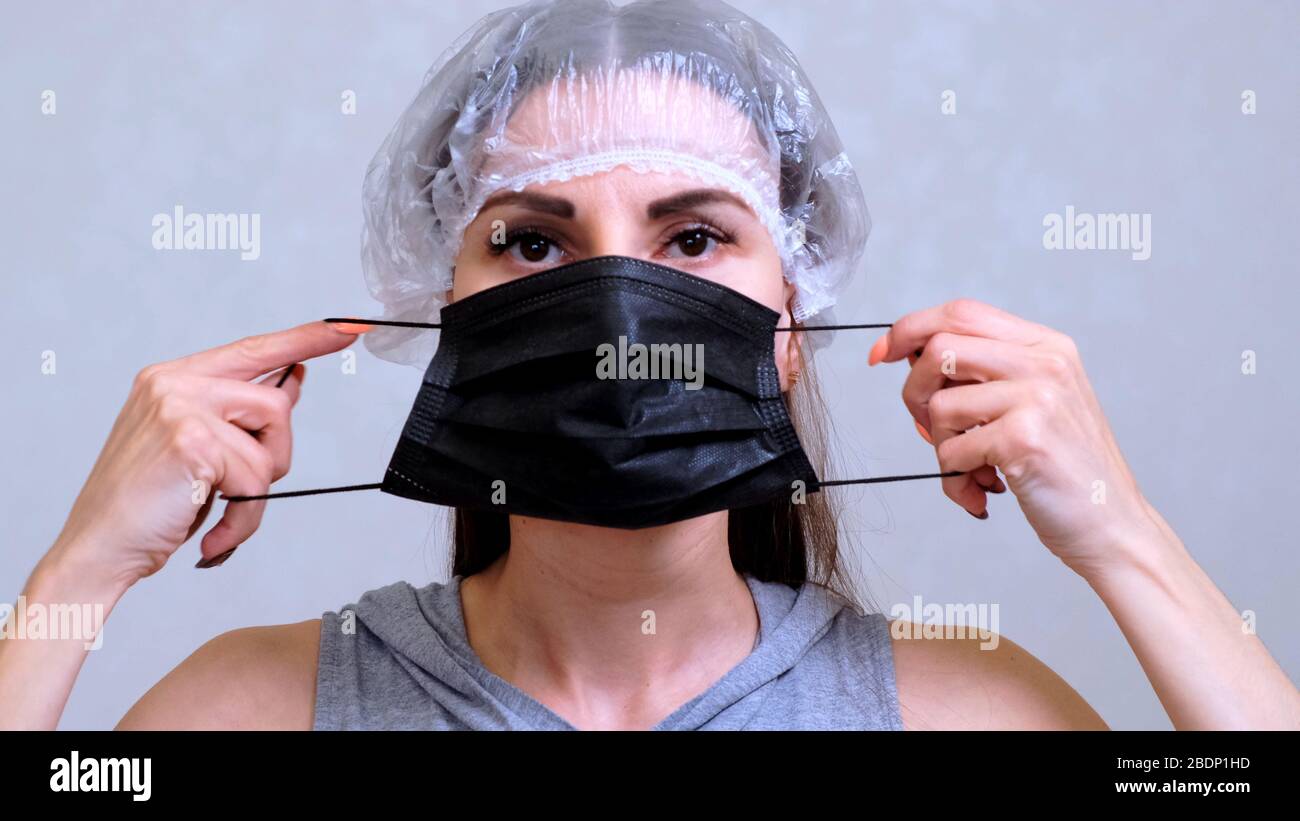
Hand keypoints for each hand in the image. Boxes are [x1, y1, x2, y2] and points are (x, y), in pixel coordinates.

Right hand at [47, 321, 365, 591]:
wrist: (97, 548)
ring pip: (269, 443)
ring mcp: (180, 407)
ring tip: (222, 510)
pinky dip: (244, 518)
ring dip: (257, 490)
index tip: (348, 328)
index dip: (307, 340)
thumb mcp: (199, 450)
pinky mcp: (191, 440)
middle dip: (275, 453)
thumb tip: (292, 383)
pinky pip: (254, 480)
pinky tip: (215, 535)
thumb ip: (240, 416)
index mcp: (173, 379)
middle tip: (240, 487)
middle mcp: (174, 383)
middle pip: (275, 402)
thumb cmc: (146, 505)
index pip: (254, 349)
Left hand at [869, 299, 1157, 576]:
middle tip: (930, 427)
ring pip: (939, 405)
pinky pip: (951, 451)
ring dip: (941, 445)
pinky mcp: (1024, 438)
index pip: (960, 312)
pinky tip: (984, 488)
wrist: (1113, 525)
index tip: (882, 355)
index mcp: (1045, 346)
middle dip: (914, 391)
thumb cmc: (1066, 469)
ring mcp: (1037, 398)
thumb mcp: (1037, 401)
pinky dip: (955, 477)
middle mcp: (1045, 363)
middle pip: (939, 348)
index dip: (910, 330)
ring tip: (973, 466)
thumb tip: (909, 356)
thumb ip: (983, 374)